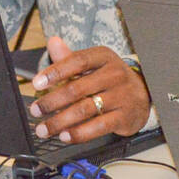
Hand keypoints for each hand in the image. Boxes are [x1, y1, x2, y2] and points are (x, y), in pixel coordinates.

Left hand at [26, 36, 151, 142]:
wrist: (143, 94)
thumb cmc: (110, 79)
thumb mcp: (94, 64)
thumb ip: (70, 57)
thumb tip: (52, 42)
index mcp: (104, 57)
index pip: (78, 61)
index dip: (55, 72)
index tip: (36, 83)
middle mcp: (114, 74)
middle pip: (77, 88)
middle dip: (52, 102)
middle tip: (35, 110)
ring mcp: (121, 96)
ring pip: (85, 109)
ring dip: (60, 121)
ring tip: (44, 129)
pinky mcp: (124, 116)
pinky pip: (98, 126)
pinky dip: (79, 133)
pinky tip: (65, 136)